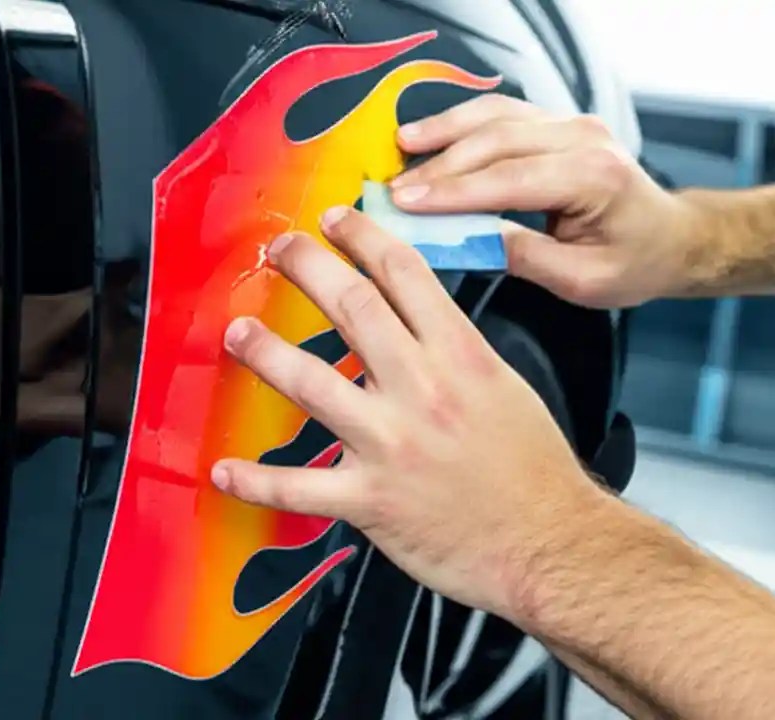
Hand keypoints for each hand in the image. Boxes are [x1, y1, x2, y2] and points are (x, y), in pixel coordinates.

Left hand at [210, 206, 615, 621]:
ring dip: (265, 352)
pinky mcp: (370, 499)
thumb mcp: (506, 387)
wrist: (551, 545)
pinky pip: (299, 487)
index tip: (335, 219)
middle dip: (307, 268)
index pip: (405, 275)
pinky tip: (223, 471)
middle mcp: (422, 388)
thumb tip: (415, 324)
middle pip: (352, 307)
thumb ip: (456, 352)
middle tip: (278, 249)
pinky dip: (255, 481)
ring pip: (311, 382)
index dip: (362, 239)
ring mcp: (391, 443)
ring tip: (238, 332)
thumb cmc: (534, 471)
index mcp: (461, 356)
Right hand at [389, 94, 694, 308]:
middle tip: (393, 190)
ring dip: (443, 131)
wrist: (671, 237)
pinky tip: (429, 134)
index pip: (509, 179)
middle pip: (496, 141)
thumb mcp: (582, 280)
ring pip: (495, 116)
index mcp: (593, 178)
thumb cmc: (634, 262)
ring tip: (400, 149)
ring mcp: (570, 123)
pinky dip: (461, 122)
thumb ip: (524, 257)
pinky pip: (502, 113)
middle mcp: (582, 138)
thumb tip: (465, 241)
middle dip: (438, 165)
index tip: (406, 203)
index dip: (452, 191)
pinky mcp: (556, 122)